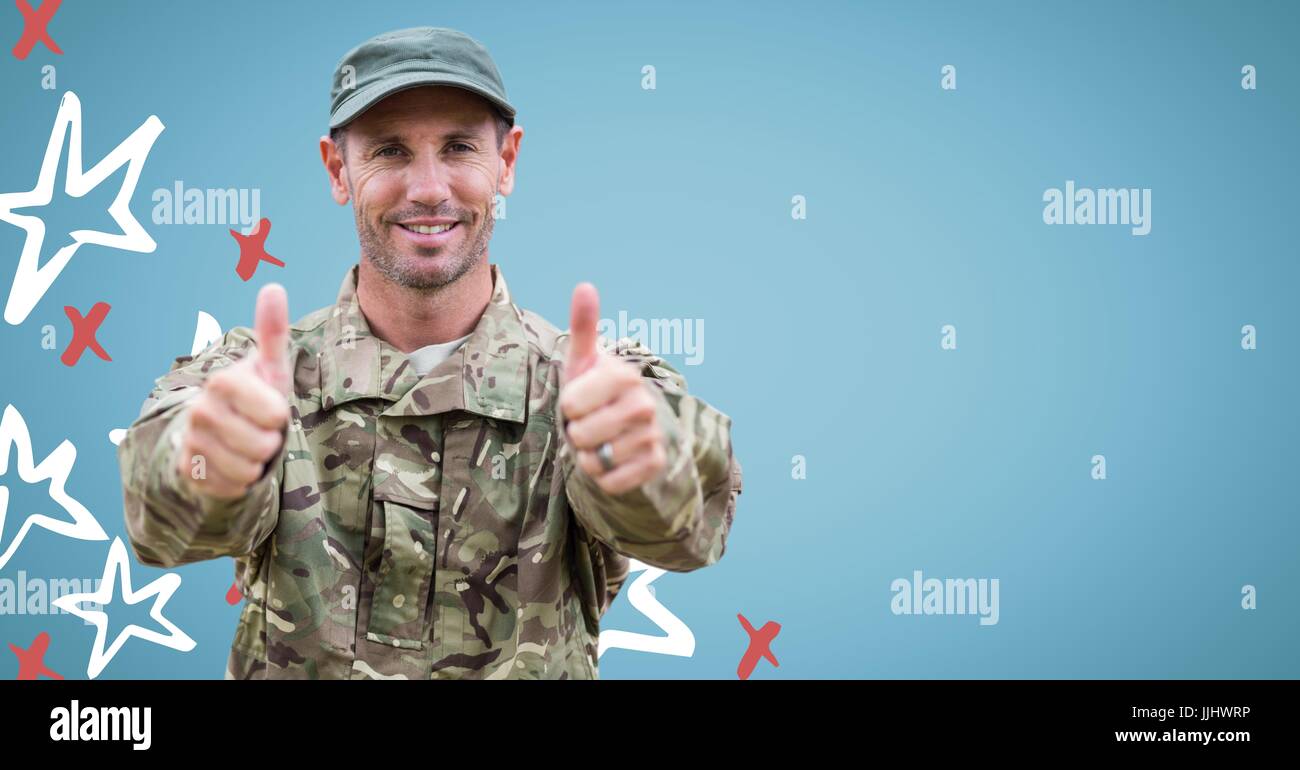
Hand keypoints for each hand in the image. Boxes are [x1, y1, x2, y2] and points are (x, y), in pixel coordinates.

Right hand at [175, 284, 291, 499]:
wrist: (221, 433)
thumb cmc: (255, 397)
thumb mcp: (270, 368)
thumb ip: (272, 332)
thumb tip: (273, 286)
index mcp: (222, 382)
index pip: (273, 412)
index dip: (280, 416)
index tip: (274, 410)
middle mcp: (199, 410)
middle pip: (262, 444)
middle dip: (272, 442)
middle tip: (261, 431)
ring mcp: (190, 442)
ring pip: (246, 468)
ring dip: (257, 463)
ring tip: (249, 446)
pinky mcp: (188, 471)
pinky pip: (231, 488)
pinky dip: (240, 481)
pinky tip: (233, 464)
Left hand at [559, 282, 666, 494]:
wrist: (625, 428)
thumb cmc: (595, 390)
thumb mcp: (584, 361)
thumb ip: (584, 326)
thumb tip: (585, 285)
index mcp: (624, 375)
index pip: (571, 404)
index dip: (567, 407)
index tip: (579, 400)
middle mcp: (645, 403)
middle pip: (581, 434)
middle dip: (576, 434)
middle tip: (589, 423)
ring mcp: (653, 434)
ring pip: (595, 460)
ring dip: (588, 456)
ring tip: (600, 440)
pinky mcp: (655, 463)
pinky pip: (611, 481)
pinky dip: (603, 476)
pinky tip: (612, 460)